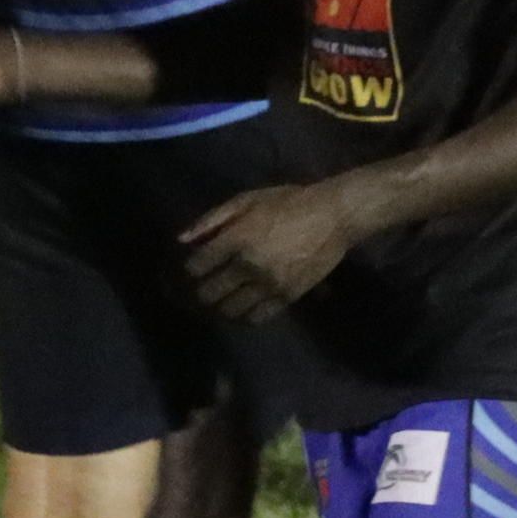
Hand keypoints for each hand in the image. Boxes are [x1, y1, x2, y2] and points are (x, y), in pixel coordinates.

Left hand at [182, 180, 365, 318]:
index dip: (190, 269)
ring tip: (223, 299)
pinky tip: (244, 307)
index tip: (193, 267)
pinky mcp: (287, 297)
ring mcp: (269, 284)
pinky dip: (244, 316)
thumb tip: (182, 240)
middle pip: (210, 293)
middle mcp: (249, 265)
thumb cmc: (289, 203)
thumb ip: (213, 219)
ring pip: (230, 310)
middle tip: (204, 286)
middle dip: (201, 291)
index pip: (197, 266)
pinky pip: (256, 317)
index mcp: (237, 238)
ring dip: (221, 306)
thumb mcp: (248, 200)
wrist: (334, 217)